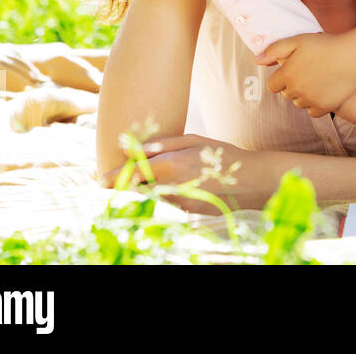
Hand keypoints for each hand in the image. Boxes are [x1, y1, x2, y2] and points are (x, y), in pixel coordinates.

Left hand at [99, 133, 273, 211]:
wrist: (254, 182)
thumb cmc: (224, 155)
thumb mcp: (195, 140)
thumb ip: (164, 144)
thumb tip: (137, 149)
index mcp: (171, 166)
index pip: (132, 175)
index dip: (113, 179)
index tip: (100, 181)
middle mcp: (172, 188)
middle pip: (137, 190)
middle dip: (128, 186)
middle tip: (119, 182)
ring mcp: (180, 204)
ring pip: (152, 198)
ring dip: (147, 191)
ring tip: (154, 181)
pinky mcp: (188, 214)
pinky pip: (168, 204)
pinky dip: (165, 197)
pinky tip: (178, 189)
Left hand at [258, 32, 355, 115]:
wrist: (354, 55)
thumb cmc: (326, 45)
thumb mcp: (298, 40)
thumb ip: (274, 50)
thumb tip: (256, 61)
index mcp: (287, 74)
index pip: (273, 85)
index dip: (281, 77)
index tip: (294, 69)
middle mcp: (296, 90)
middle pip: (287, 94)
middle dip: (293, 85)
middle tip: (309, 71)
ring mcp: (311, 100)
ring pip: (299, 103)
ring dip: (304, 95)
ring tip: (318, 79)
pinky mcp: (325, 107)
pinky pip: (312, 112)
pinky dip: (315, 104)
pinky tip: (324, 90)